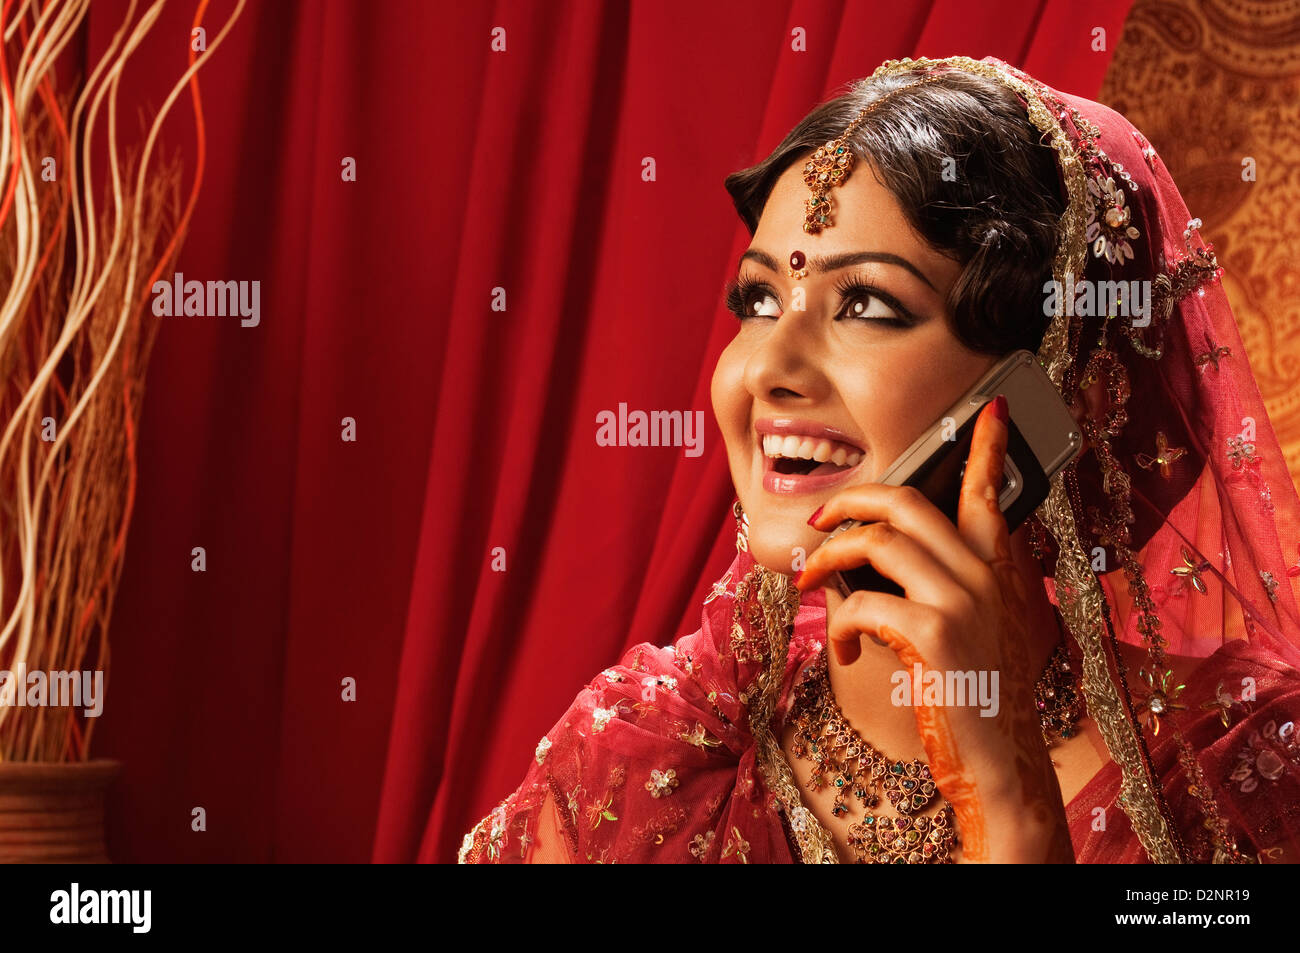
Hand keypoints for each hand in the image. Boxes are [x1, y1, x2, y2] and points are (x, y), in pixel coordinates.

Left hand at [793, 395, 1072, 862]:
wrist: (1001, 765)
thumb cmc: (979, 698)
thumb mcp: (975, 631)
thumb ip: (944, 588)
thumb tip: (872, 563)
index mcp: (999, 569)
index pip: (990, 493)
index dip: (986, 448)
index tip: (990, 411)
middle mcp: (984, 574)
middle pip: (905, 503)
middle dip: (850, 501)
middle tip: (820, 519)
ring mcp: (960, 601)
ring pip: (874, 542)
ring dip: (826, 560)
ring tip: (810, 583)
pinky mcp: (932, 635)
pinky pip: (861, 603)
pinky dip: (837, 625)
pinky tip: (844, 650)